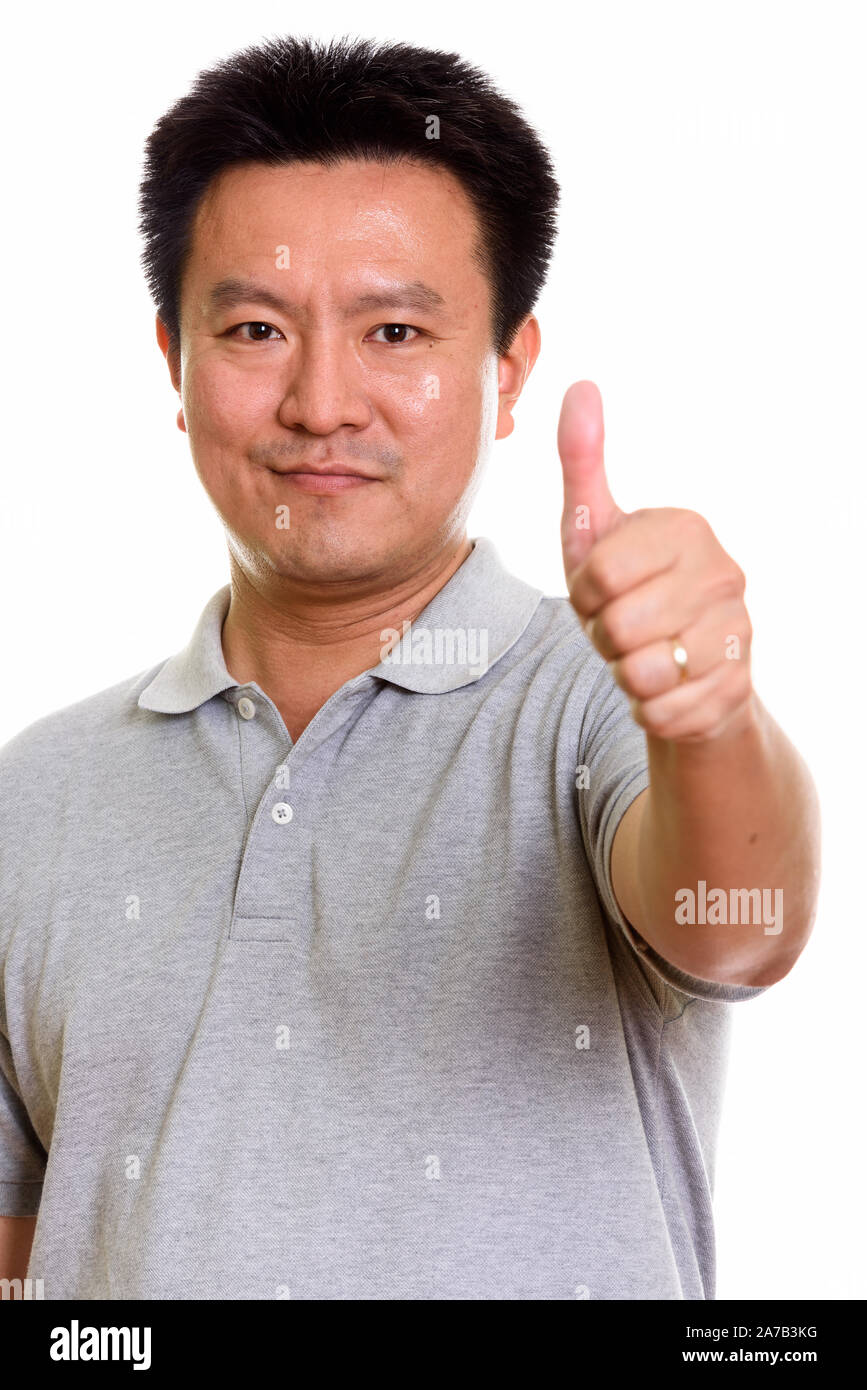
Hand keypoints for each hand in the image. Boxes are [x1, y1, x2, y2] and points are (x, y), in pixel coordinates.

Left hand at [558, 381, 754, 742]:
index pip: (598, 574)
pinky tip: (665, 688)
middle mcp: (724, 573)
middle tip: (622, 628)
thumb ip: (583, 462)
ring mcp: (739, 632)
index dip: (584, 594)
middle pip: (617, 626)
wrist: (683, 672)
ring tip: (645, 654)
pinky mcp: (738, 687)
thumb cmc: (630, 593)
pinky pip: (662, 712)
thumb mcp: (595, 530)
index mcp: (686, 528)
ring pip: (641, 674)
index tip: (601, 591)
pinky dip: (649, 709)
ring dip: (626, 675)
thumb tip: (581, 385)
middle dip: (604, 638)